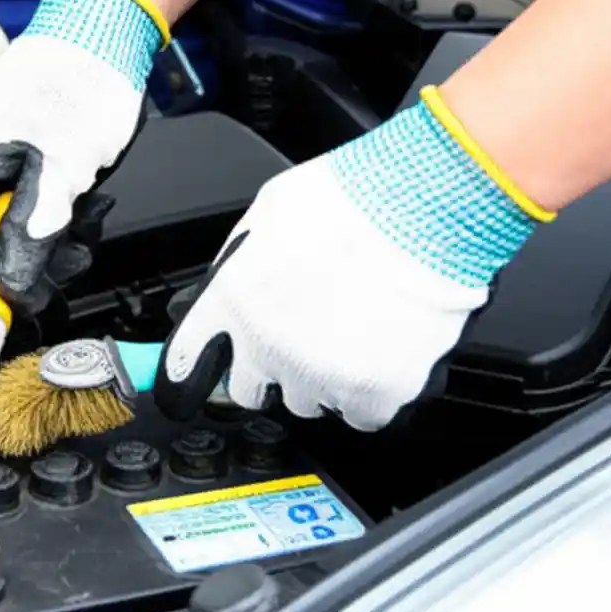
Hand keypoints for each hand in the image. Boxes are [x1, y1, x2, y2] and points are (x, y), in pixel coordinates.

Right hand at [0, 0, 162, 314]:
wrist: (103, 29)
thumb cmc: (82, 82)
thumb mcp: (62, 173)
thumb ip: (31, 234)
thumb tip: (10, 284)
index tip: (13, 302)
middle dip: (23, 254)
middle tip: (66, 256)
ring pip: (2, 216)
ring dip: (43, 231)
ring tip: (82, 219)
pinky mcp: (10, 143)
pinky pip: (18, 192)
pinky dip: (48, 206)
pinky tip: (78, 198)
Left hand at [153, 90, 544, 430]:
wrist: (422, 209)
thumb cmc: (355, 196)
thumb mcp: (270, 213)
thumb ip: (245, 261)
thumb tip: (243, 279)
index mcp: (233, 300)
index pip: (188, 357)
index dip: (195, 366)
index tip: (195, 378)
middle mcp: (266, 346)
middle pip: (248, 389)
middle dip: (271, 369)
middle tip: (304, 338)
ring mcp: (317, 375)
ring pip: (307, 401)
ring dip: (324, 378)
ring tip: (355, 332)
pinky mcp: (370, 394)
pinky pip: (363, 415)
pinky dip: (374, 395)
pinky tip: (384, 356)